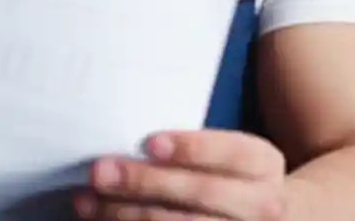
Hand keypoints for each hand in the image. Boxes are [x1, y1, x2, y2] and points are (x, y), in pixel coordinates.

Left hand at [75, 130, 286, 219]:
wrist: (267, 217)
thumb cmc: (227, 175)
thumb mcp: (225, 154)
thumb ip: (189, 148)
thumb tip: (127, 141)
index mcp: (263, 165)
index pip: (232, 153)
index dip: (192, 148)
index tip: (149, 143)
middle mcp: (264, 205)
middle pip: (203, 193)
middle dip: (146, 183)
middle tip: (99, 172)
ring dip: (128, 215)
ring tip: (87, 202)